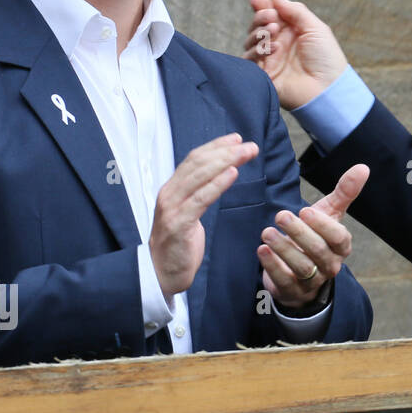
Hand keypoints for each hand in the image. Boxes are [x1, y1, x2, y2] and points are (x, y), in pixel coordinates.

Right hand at [150, 133, 258, 300]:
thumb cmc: (179, 242)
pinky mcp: (178, 224)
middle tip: (249, 145)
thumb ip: (198, 192)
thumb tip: (219, 172)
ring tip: (245, 153)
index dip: (215, 146)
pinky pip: (200, 199)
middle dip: (226, 151)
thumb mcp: (188, 211)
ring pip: (199, 176)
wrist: (161, 273)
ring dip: (226, 161)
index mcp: (172, 189)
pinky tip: (232, 174)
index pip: (194, 159)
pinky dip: (217, 184)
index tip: (236, 139)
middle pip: (198, 164)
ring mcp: (172, 208)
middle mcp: (169, 194)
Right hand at [244, 0, 347, 109]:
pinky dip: (258, 50)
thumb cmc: (326, 59)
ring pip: (250, 41)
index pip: (270, 15)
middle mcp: (278, 44)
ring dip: (259, 32)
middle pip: (257, 26)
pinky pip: (248, 59)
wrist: (327, 89)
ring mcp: (270, 60)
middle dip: (260, 18)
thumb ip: (294, 11)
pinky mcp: (263, 74)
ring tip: (274, 31)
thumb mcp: (314, 28)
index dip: (261, 6)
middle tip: (271, 19)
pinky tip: (274, 49)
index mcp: (291, 32)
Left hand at [257, 164, 369, 310]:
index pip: (338, 238)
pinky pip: (284, 280)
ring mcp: (312, 280)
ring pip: (302, 266)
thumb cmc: (317, 236)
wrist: (300, 271)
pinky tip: (262, 250)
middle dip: (299, 232)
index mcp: (341, 246)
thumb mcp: (330, 214)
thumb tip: (363, 167)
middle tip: (280, 215)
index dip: (323, 225)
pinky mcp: (292, 291)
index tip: (305, 210)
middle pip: (318, 250)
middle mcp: (330, 265)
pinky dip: (272, 265)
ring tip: (267, 232)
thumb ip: (344, 192)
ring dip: (284, 248)